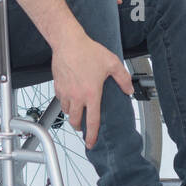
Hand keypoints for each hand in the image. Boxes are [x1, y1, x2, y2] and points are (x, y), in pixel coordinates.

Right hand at [52, 32, 133, 148]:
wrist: (67, 42)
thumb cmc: (87, 51)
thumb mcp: (112, 63)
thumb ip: (123, 78)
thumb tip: (128, 90)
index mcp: (91, 94)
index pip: (92, 121)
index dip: (92, 135)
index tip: (91, 143)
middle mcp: (77, 96)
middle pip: (75, 121)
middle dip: (79, 127)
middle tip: (83, 127)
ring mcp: (65, 92)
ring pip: (67, 111)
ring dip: (72, 114)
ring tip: (77, 111)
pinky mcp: (57, 86)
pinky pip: (60, 100)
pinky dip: (65, 102)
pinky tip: (70, 97)